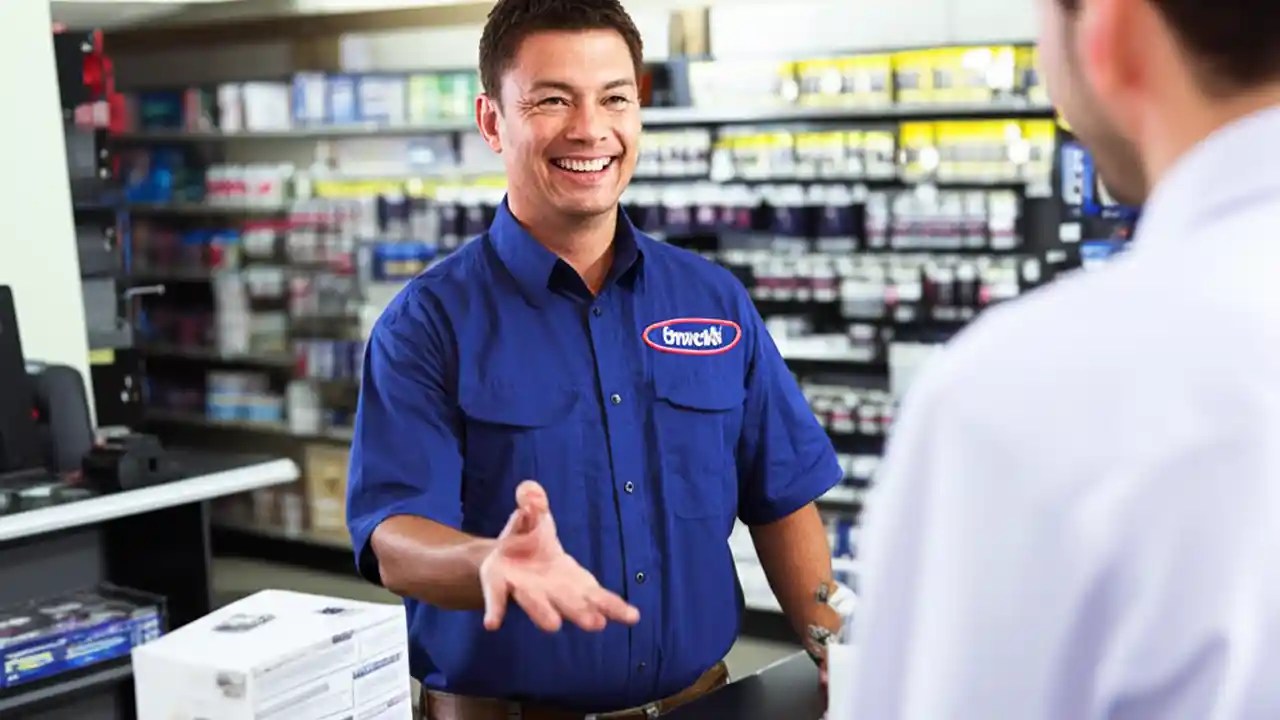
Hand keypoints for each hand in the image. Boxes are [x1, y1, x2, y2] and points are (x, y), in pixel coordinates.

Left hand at [479, 480, 640, 632]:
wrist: (503, 555)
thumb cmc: (531, 540)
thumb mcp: (536, 518)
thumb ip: (536, 506)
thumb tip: (530, 491)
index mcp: (571, 575)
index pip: (597, 593)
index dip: (614, 606)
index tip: (633, 617)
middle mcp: (553, 589)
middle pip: (570, 603)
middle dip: (581, 612)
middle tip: (595, 622)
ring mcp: (527, 590)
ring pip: (537, 604)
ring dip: (543, 613)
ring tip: (553, 624)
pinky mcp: (500, 588)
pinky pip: (499, 600)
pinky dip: (496, 610)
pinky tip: (492, 623)